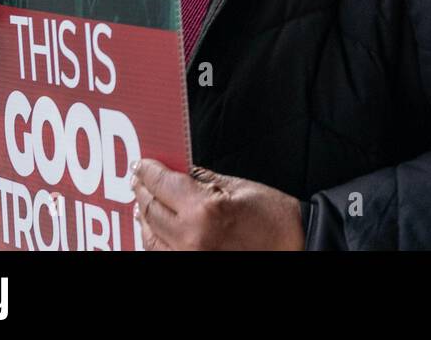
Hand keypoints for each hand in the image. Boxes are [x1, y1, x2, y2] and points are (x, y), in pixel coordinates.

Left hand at [131, 159, 305, 250]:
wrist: (292, 243)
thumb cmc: (272, 216)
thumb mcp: (236, 186)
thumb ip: (201, 178)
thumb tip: (177, 168)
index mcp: (204, 209)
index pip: (162, 184)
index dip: (148, 171)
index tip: (142, 164)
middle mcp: (190, 236)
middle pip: (151, 209)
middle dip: (142, 190)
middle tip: (138, 178)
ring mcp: (188, 256)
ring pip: (149, 235)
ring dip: (144, 215)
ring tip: (143, 201)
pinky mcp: (191, 266)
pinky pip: (160, 252)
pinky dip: (153, 237)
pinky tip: (153, 226)